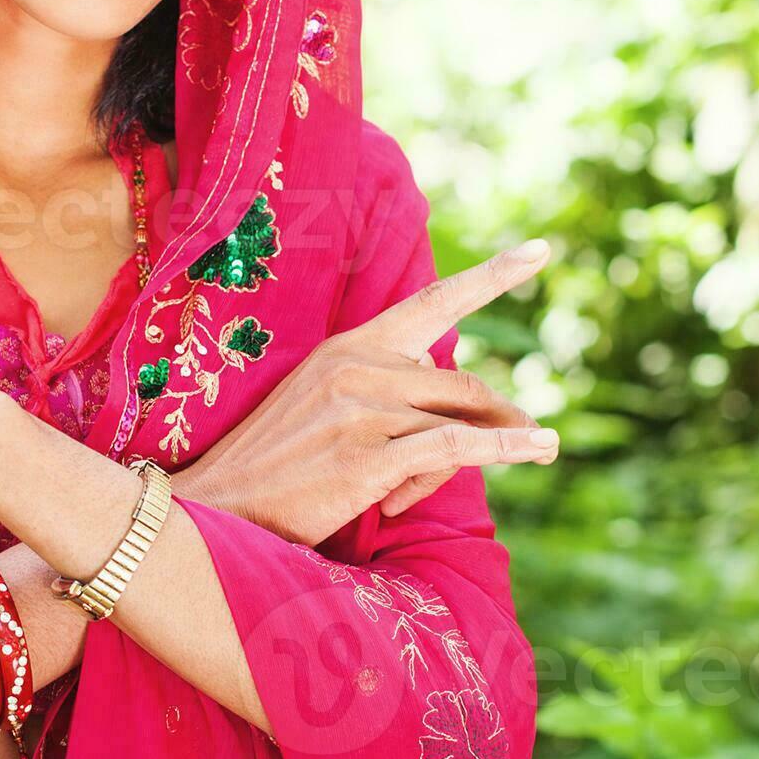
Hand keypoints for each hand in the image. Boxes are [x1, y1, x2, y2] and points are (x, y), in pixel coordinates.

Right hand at [168, 238, 556, 545]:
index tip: (540, 251)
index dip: (491, 277)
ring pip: (458, 424)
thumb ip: (385, 396)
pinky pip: (453, 448)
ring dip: (481, 454)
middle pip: (462, 382)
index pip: (432, 303)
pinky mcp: (369, 456)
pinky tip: (532, 449)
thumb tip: (451, 416)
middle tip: (537, 438)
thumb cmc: (277, 467)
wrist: (218, 507)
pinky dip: (500, 450)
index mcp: (350, 347)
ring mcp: (363, 410)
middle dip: (504, 415)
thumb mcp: (326, 408)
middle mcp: (359, 367)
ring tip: (500, 463)